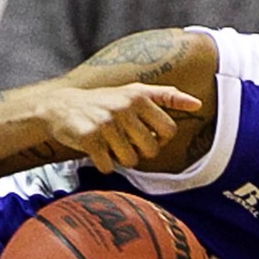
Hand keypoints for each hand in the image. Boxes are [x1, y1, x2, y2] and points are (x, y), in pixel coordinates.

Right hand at [40, 83, 201, 171]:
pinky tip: (95, 150)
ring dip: (121, 159)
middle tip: (124, 140)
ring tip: (109, 144)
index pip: (169, 130)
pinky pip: (108, 166)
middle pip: (152, 150)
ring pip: (131, 161)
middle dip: (140, 152)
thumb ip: (167, 96)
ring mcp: (106, 123)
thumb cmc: (104, 102)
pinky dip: (103, 164)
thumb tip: (197, 103)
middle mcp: (124, 107)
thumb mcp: (135, 92)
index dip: (160, 139)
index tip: (146, 134)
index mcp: (139, 96)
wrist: (61, 107)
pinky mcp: (89, 138)